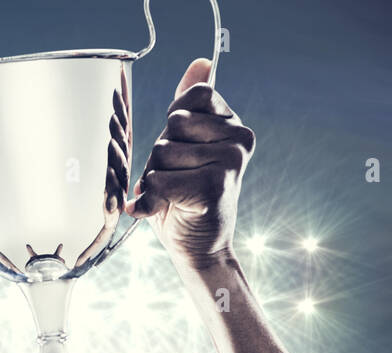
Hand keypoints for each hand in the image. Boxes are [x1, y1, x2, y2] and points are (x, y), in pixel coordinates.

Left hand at [125, 58, 254, 272]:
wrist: (199, 250)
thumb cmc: (186, 198)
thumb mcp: (186, 146)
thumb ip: (189, 107)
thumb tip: (201, 63)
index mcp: (233, 125)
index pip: (193, 96)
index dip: (175, 124)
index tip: (184, 150)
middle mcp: (239, 139)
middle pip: (172, 125)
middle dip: (161, 155)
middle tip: (177, 180)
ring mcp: (230, 161)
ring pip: (162, 153)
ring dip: (156, 179)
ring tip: (175, 196)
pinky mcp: (215, 186)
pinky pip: (160, 180)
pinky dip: (151, 200)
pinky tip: (167, 210)